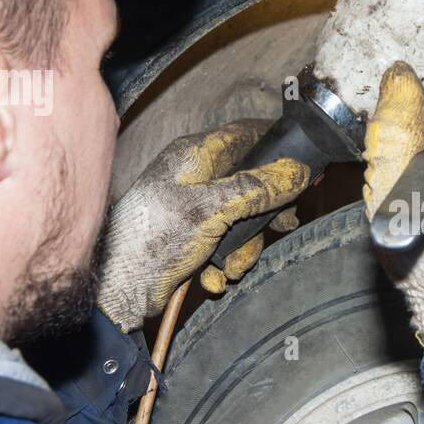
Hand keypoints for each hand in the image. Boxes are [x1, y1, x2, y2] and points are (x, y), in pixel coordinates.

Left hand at [98, 120, 309, 330]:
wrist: (120, 290)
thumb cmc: (154, 238)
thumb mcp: (212, 208)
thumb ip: (258, 188)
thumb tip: (298, 171)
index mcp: (196, 156)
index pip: (245, 134)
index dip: (276, 147)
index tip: (304, 165)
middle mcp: (196, 178)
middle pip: (251, 184)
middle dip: (265, 213)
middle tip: (282, 225)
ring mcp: (194, 209)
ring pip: (242, 220)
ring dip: (243, 248)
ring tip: (230, 266)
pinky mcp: (193, 238)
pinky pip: (225, 244)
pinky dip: (223, 262)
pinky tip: (211, 276)